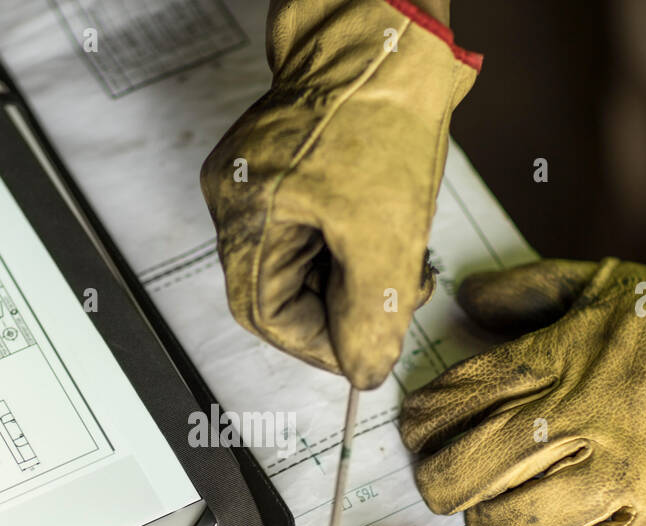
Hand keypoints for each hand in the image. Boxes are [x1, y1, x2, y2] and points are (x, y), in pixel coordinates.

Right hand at [200, 0, 481, 388]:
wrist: (392, 36)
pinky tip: (391, 232)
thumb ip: (371, 315)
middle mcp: (240, 198)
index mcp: (245, 213)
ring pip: (306, 261)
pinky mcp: (292, 166)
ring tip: (404, 263)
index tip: (365, 352)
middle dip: (344, 307)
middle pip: (284, 289)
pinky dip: (354, 245)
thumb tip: (363, 369)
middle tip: (396, 305)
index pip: (265, 314)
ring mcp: (262, 179)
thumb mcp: (385, 233)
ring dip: (355, 277)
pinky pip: (316, 227)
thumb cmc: (380, 109)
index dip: (317, 343)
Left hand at [400, 256, 645, 525]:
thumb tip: (464, 301)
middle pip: (467, 468)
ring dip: (484, 524)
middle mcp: (579, 422)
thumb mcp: (603, 284)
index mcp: (558, 362)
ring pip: (512, 520)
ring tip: (485, 517)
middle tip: (440, 484)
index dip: (419, 425)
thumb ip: (526, 291)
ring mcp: (620, 478)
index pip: (453, 401)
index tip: (417, 434)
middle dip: (437, 482)